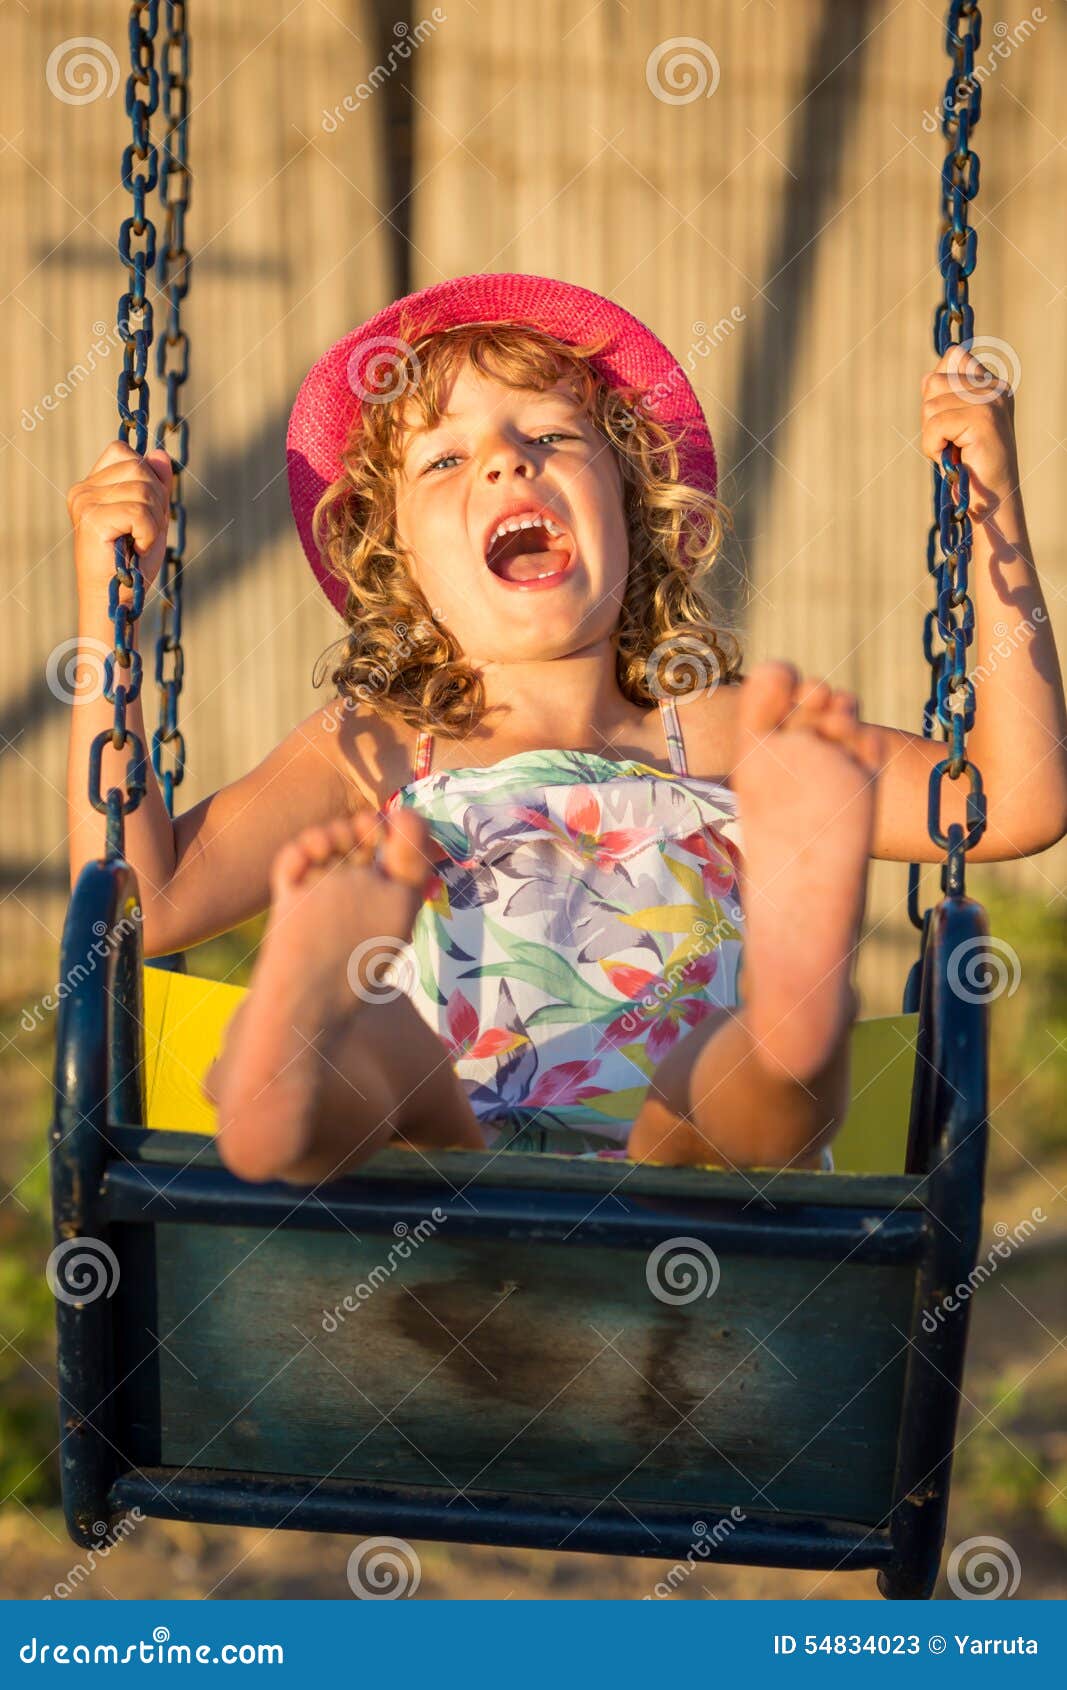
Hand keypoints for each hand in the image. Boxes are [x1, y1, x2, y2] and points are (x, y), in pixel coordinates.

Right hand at [66, 439, 173, 601]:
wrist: (116, 601)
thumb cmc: (132, 564)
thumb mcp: (152, 517)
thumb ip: (156, 485)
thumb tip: (159, 454)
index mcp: (92, 485)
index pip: (125, 453)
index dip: (148, 479)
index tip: (143, 514)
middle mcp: (83, 490)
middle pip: (138, 467)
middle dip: (156, 501)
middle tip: (143, 534)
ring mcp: (84, 502)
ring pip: (143, 489)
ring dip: (153, 521)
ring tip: (138, 543)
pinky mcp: (91, 519)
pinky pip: (139, 512)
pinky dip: (148, 534)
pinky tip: (136, 549)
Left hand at [920, 342, 1018, 517]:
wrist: (991, 500)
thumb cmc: (969, 466)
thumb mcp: (953, 424)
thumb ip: (944, 396)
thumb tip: (927, 377)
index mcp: (991, 384)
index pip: (954, 355)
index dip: (938, 387)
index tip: (950, 419)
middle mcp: (995, 388)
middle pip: (934, 380)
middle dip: (930, 415)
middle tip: (949, 440)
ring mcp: (991, 402)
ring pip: (931, 404)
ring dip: (931, 435)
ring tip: (953, 450)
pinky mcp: (983, 420)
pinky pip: (935, 425)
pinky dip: (933, 447)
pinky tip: (952, 458)